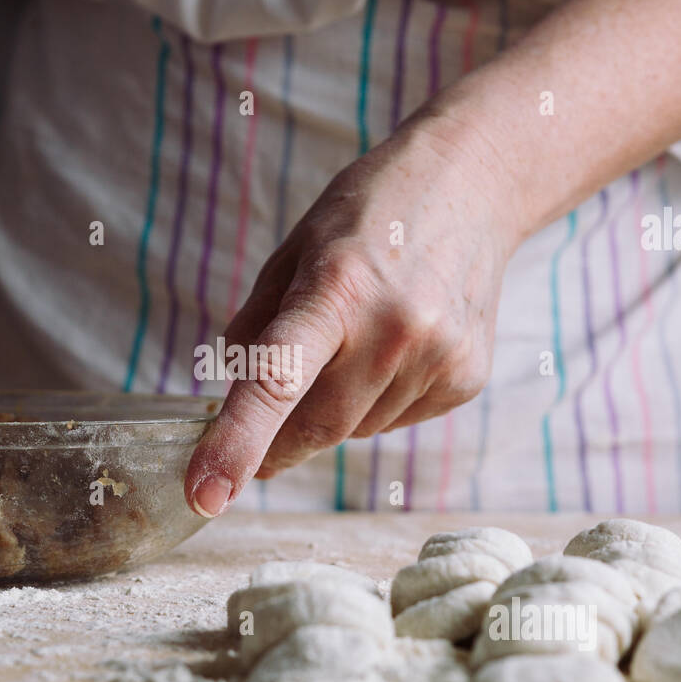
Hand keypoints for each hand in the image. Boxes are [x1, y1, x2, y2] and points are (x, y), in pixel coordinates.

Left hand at [184, 115, 516, 515]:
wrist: (476, 185)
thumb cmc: (370, 215)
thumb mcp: (294, 253)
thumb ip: (255, 331)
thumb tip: (228, 409)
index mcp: (336, 289)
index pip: (276, 381)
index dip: (236, 445)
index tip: (204, 496)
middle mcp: (395, 329)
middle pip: (316, 429)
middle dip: (277, 443)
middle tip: (259, 438)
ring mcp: (439, 358)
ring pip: (356, 431)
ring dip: (335, 409)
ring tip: (357, 340)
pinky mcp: (467, 379)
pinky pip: (395, 422)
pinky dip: (376, 401)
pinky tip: (395, 347)